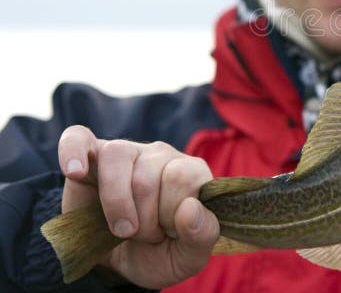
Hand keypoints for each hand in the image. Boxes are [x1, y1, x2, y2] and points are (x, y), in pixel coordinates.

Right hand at [57, 125, 218, 287]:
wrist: (119, 264)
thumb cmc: (158, 253)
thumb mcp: (187, 257)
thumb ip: (202, 235)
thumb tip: (190, 208)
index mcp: (191, 172)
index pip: (184, 177)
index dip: (171, 213)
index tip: (167, 233)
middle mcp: (161, 155)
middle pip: (148, 175)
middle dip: (143, 219)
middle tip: (142, 235)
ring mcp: (126, 152)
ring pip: (117, 156)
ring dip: (115, 202)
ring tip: (119, 229)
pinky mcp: (91, 156)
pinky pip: (79, 139)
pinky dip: (74, 152)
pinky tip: (75, 171)